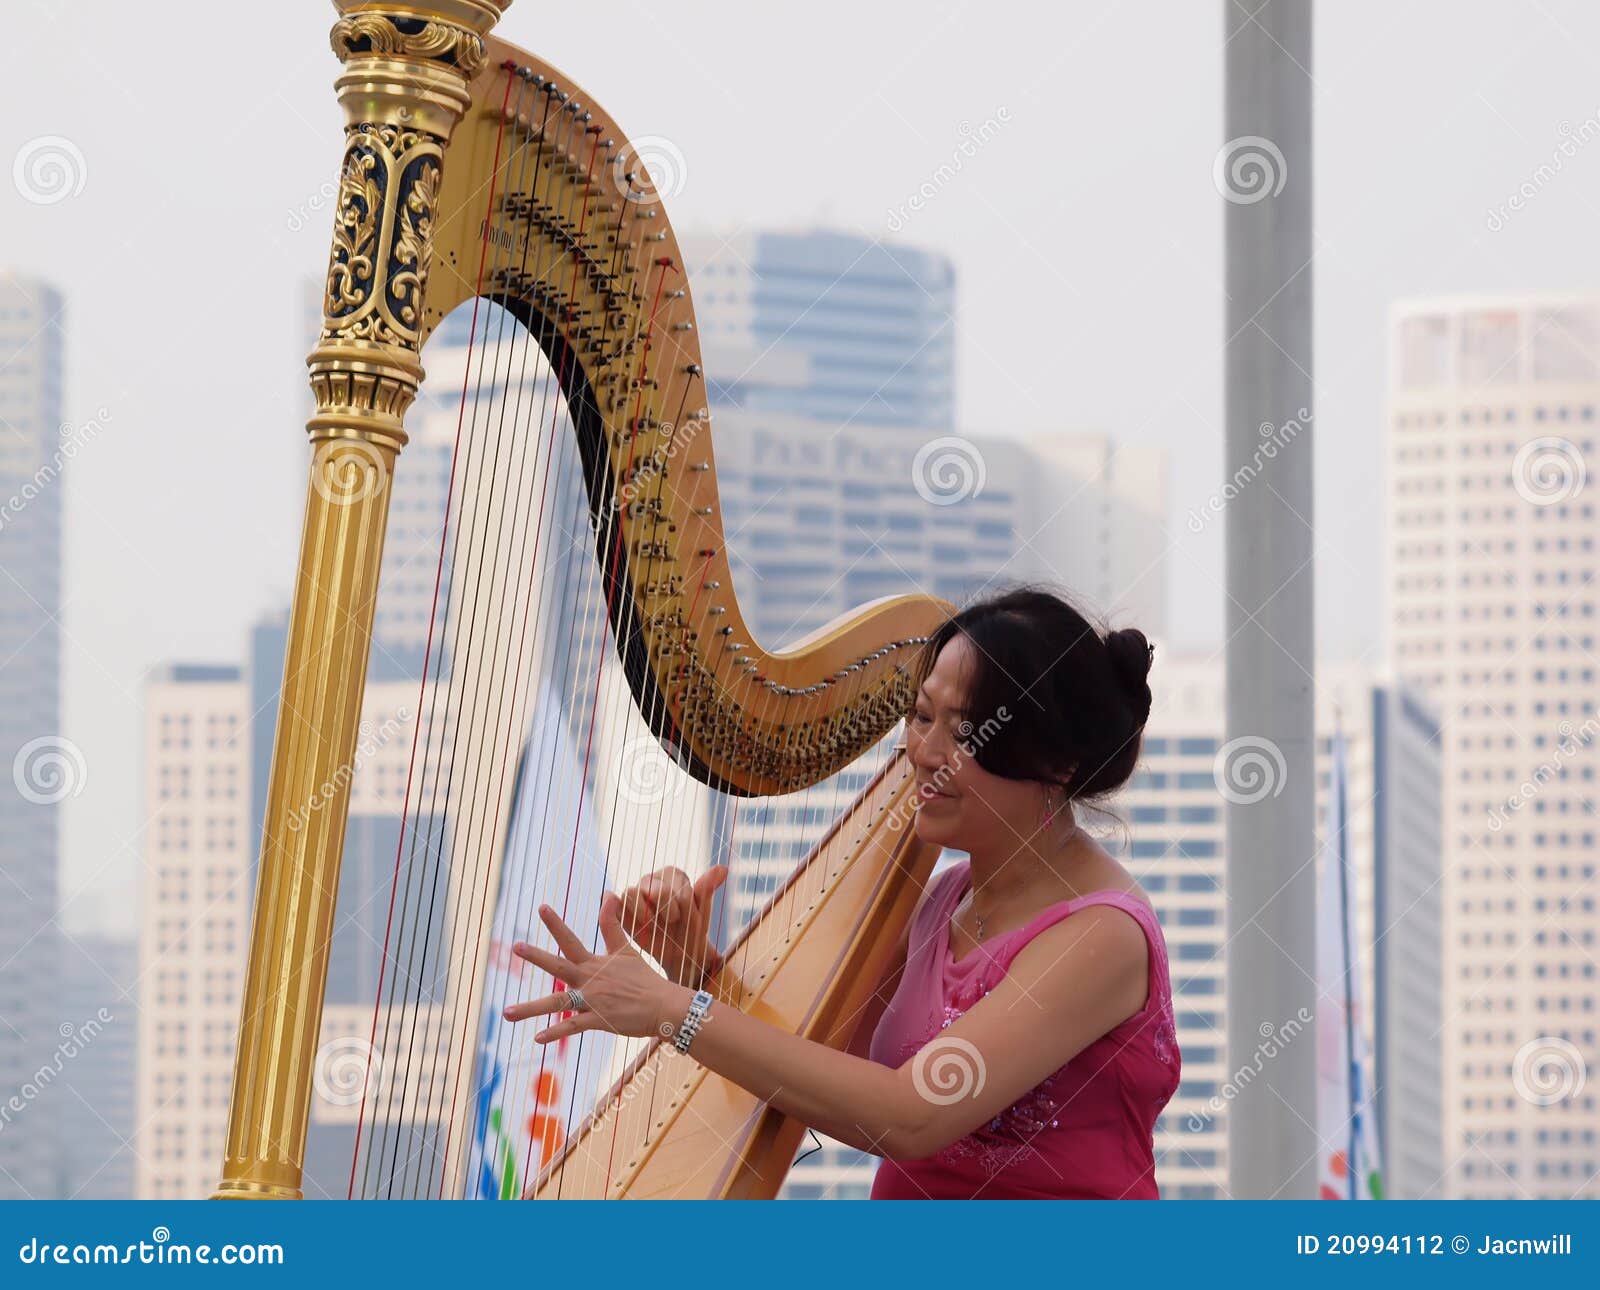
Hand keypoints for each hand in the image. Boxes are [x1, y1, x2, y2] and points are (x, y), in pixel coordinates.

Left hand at [504, 895, 685, 1043]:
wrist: (663, 1006)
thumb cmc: (644, 979)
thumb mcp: (626, 950)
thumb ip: (613, 924)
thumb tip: (610, 893)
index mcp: (594, 963)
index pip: (571, 939)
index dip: (556, 924)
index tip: (541, 907)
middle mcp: (589, 979)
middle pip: (558, 965)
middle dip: (536, 956)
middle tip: (515, 946)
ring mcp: (593, 1001)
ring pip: (557, 1003)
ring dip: (530, 1008)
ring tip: (506, 1013)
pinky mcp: (598, 1020)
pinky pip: (572, 1027)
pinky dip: (555, 1032)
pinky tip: (537, 1038)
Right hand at [618, 864, 727, 986]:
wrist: (679, 955)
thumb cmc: (692, 931)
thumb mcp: (701, 913)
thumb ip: (706, 889)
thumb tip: (722, 868)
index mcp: (674, 874)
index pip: (674, 882)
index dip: (680, 904)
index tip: (685, 917)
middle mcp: (653, 879)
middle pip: (654, 888)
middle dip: (666, 910)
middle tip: (672, 922)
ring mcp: (636, 892)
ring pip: (631, 892)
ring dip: (645, 914)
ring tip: (654, 925)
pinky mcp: (621, 907)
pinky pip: (616, 903)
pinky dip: (627, 914)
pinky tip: (641, 925)